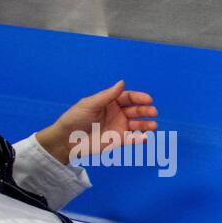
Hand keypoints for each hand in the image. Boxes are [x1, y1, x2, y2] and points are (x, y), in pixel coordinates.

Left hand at [36, 80, 158, 163]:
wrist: (67, 139)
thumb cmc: (76, 118)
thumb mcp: (90, 103)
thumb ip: (108, 95)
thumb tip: (122, 82)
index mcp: (110, 102)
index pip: (128, 97)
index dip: (139, 98)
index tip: (148, 99)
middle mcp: (117, 113)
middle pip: (135, 110)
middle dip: (145, 111)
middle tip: (153, 112)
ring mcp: (119, 127)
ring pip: (137, 125)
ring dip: (146, 124)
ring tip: (154, 125)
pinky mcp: (119, 140)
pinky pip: (132, 139)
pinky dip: (140, 138)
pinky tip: (145, 137)